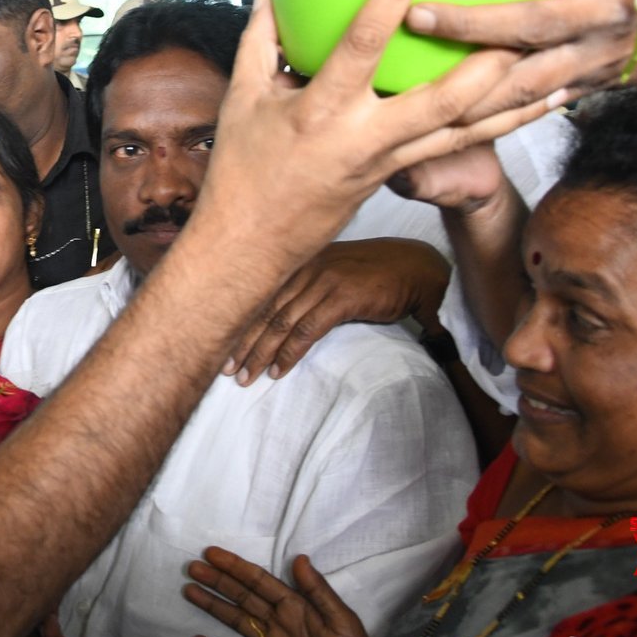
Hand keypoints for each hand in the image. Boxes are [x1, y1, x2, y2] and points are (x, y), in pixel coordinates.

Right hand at [184, 0, 564, 291]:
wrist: (251, 246)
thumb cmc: (242, 175)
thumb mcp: (242, 100)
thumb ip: (260, 42)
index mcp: (321, 111)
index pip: (362, 45)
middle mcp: (364, 139)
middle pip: (439, 103)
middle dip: (483, 68)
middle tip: (521, 28)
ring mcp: (387, 162)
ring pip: (463, 132)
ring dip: (512, 103)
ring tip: (555, 70)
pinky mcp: (399, 175)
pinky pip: (457, 147)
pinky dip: (500, 127)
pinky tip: (532, 107)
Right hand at [185, 549, 372, 636]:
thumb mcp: (342, 621)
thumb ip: (319, 592)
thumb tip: (299, 557)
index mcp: (296, 606)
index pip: (261, 581)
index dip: (237, 567)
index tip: (213, 553)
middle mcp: (279, 622)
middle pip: (243, 597)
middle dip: (219, 581)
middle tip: (192, 567)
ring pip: (236, 621)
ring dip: (214, 606)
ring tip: (189, 591)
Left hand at [225, 239, 449, 384]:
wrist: (418, 269)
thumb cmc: (377, 275)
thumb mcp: (333, 274)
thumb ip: (305, 288)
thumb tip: (277, 315)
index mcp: (299, 259)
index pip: (258, 292)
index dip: (237, 321)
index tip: (219, 344)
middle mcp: (306, 266)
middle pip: (262, 308)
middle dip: (241, 341)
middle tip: (225, 368)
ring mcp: (323, 280)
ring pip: (279, 322)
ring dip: (259, 353)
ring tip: (245, 377)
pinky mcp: (342, 297)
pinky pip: (307, 330)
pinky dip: (289, 353)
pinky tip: (277, 370)